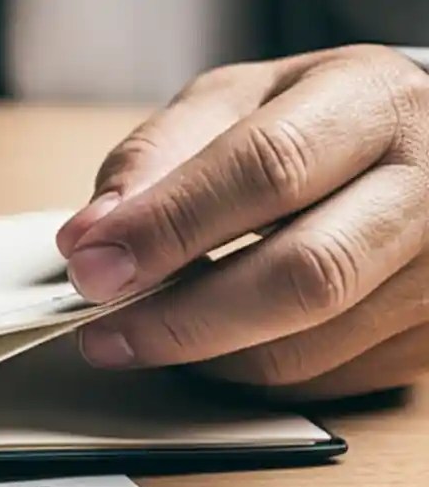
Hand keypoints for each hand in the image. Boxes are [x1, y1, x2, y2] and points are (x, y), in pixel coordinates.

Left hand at [57, 45, 428, 400]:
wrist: (411, 150)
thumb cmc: (310, 123)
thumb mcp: (232, 104)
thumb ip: (157, 158)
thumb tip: (91, 236)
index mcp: (373, 104)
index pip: (269, 169)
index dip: (169, 225)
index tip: (93, 265)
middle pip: (304, 276)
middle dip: (181, 316)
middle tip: (102, 332)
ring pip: (308, 347)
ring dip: (203, 355)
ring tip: (142, 335)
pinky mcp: (428, 340)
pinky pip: (320, 383)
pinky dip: (244, 372)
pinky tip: (210, 343)